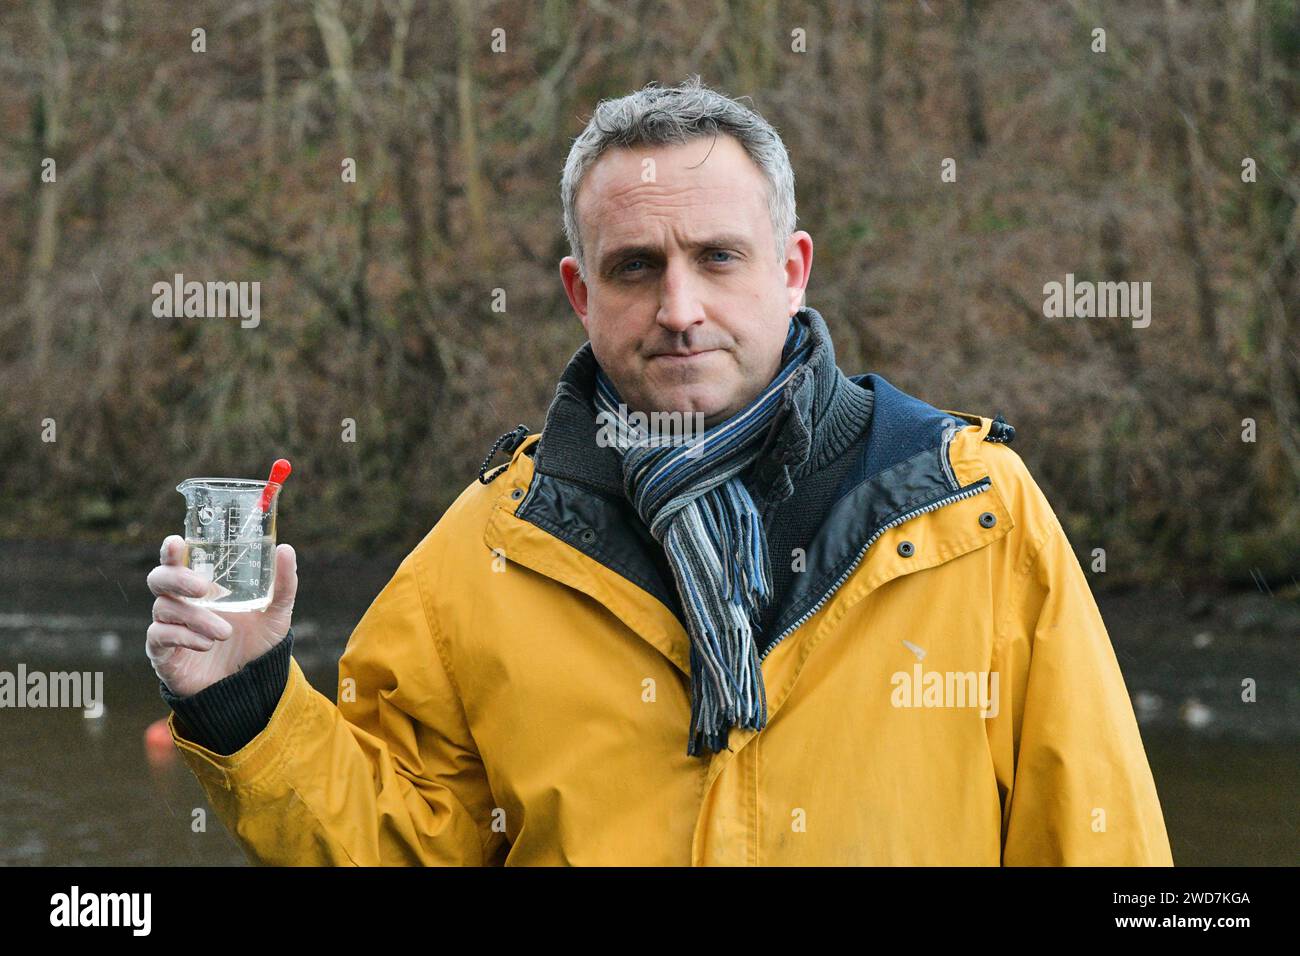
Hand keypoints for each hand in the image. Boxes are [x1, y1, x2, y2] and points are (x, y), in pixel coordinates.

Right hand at [146, 534, 296, 697]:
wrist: (249, 686)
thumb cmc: (256, 643)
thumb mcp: (275, 613)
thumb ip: (282, 584)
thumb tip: (286, 549)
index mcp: (202, 587)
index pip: (177, 561)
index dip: (171, 551)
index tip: (177, 543)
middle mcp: (180, 603)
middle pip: (159, 579)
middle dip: (177, 579)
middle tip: (203, 589)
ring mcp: (168, 626)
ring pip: (164, 609)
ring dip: (196, 618)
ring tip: (224, 632)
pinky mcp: (162, 652)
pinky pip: (159, 636)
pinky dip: (184, 636)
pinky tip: (206, 644)